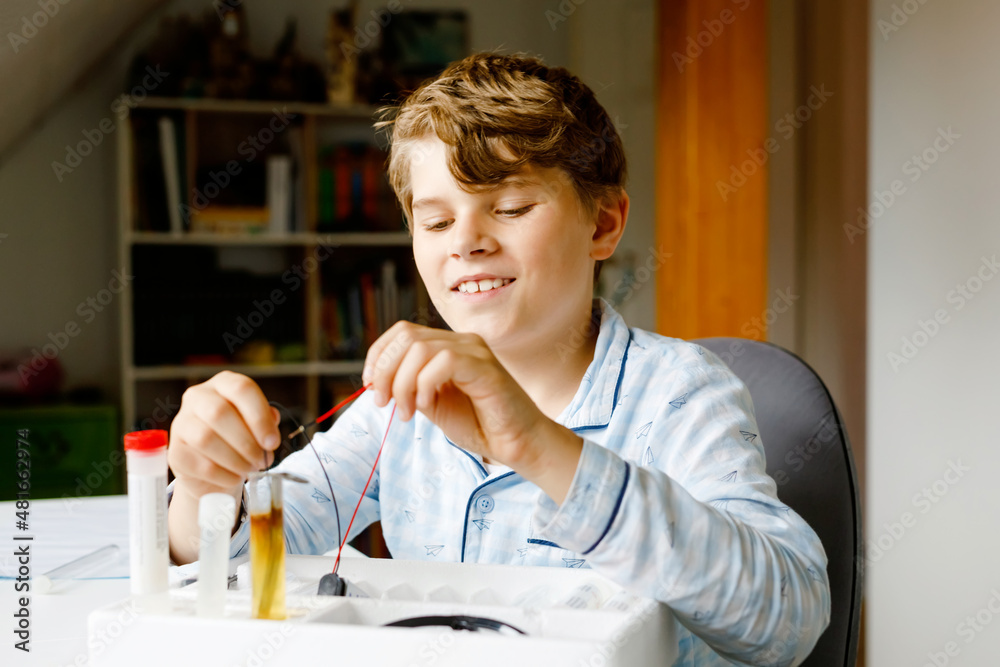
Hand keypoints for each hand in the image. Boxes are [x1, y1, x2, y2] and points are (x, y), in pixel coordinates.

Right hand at [167, 370, 281, 497]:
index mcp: (223, 384)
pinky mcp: (175, 453)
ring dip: (235, 459)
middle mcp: (197, 397)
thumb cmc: (239, 439)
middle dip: (247, 442)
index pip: (241, 388)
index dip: (260, 416)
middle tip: (262, 460)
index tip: (273, 442)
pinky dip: (224, 475)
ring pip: (206, 439)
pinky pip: (200, 465)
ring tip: (250, 469)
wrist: (213, 469)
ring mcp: (182, 424)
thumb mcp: (256, 425)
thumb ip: (266, 421)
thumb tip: (271, 424)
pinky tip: (235, 477)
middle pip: (219, 412)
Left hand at [362, 321, 548, 470]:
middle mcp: (461, 341)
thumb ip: (409, 386)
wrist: (516, 443)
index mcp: (447, 346)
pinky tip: (428, 405)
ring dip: (402, 383)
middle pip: (406, 336)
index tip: (371, 387)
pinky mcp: (486, 368)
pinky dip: (425, 384)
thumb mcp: (431, 403)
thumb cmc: (479, 423)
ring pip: (420, 348)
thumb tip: (377, 380)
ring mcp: (475, 351)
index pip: (402, 332)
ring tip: (408, 412)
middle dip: (384, 370)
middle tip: (384, 403)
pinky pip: (444, 362)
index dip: (378, 355)